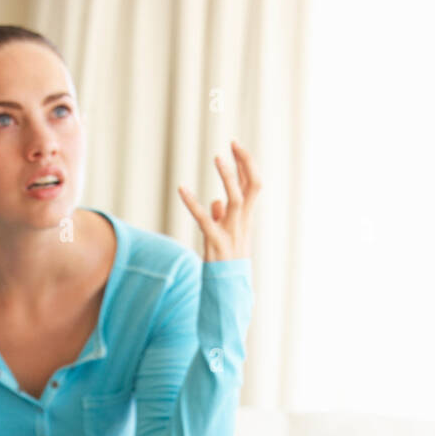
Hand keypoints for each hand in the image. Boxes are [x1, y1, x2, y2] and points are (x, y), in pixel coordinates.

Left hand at [178, 140, 260, 261]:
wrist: (227, 293)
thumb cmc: (226, 265)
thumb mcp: (226, 238)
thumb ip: (222, 217)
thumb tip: (215, 202)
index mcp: (246, 220)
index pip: (253, 186)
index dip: (247, 164)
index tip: (236, 145)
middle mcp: (242, 224)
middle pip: (252, 187)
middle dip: (245, 163)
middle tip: (233, 142)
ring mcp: (231, 234)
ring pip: (236, 199)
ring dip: (228, 177)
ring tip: (217, 157)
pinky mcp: (216, 244)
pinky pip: (205, 220)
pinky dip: (192, 203)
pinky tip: (181, 189)